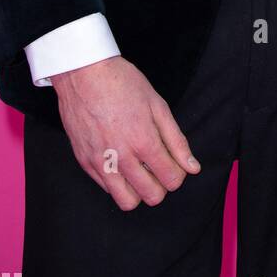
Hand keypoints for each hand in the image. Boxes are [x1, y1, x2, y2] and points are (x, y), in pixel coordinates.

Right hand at [51, 55, 200, 210]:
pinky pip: (106, 189)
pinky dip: (119, 183)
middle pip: (151, 196)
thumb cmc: (122, 84)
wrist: (83, 74)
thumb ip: (176, 140)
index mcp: (143, 141)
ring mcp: (100, 162)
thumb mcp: (158, 105)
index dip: (179, 175)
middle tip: (160, 168)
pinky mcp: (84, 162)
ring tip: (141, 171)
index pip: (171, 179)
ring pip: (126, 201)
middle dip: (162, 186)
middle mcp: (121, 157)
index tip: (175, 165)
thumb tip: (192, 167)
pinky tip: (122, 163)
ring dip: (139, 191)